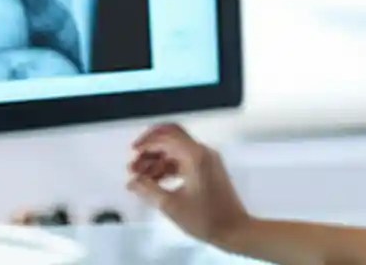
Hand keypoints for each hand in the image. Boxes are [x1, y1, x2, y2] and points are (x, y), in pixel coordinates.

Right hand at [126, 123, 253, 248]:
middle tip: (134, 168)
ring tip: (141, 179)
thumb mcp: (171, 205)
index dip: (147, 143)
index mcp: (195, 155)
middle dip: (151, 151)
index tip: (133, 154)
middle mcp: (203, 152)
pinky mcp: (209, 170)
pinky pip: (185, 161)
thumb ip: (148, 189)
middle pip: (172, 140)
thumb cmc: (204, 218)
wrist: (234, 230)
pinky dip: (169, 168)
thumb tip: (131, 182)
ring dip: (158, 161)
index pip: (167, 136)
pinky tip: (156, 182)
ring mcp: (207, 160)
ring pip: (177, 151)